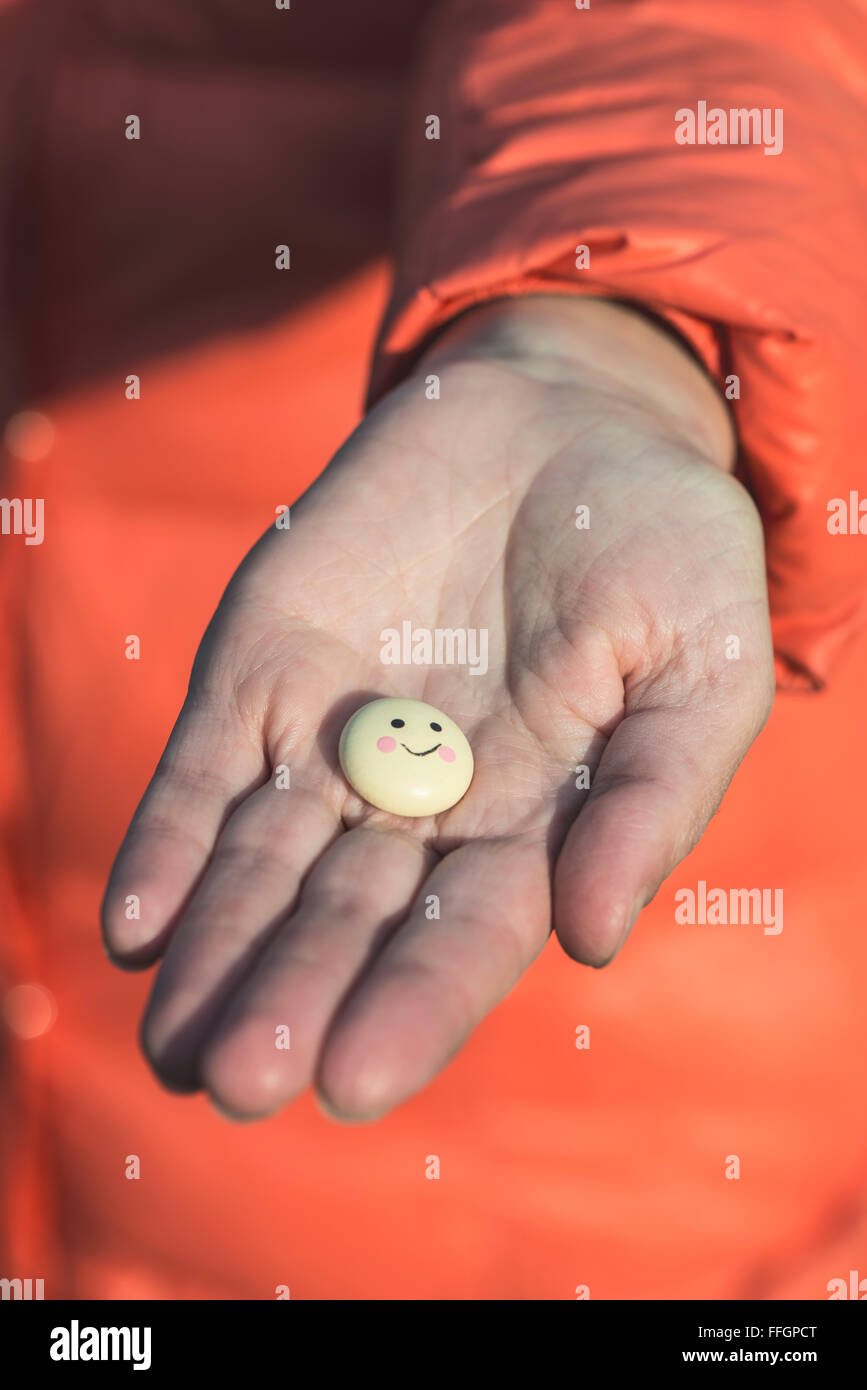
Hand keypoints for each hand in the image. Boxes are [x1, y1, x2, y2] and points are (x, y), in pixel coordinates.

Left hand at [101, 296, 773, 1120]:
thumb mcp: (704, 658)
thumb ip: (655, 795)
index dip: (414, 1005)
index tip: (355, 1080)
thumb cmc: (660, 543)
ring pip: (261, 866)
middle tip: (238, 1084)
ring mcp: (333, 739)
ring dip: (217, 950)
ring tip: (170, 1045)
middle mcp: (420, 804)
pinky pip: (205, 769)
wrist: (562, 413)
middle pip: (345, 919)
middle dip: (292, 996)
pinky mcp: (263, 671)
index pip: (465, 937)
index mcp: (529, 823)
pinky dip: (169, 842)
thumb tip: (593, 937)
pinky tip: (136, 922)